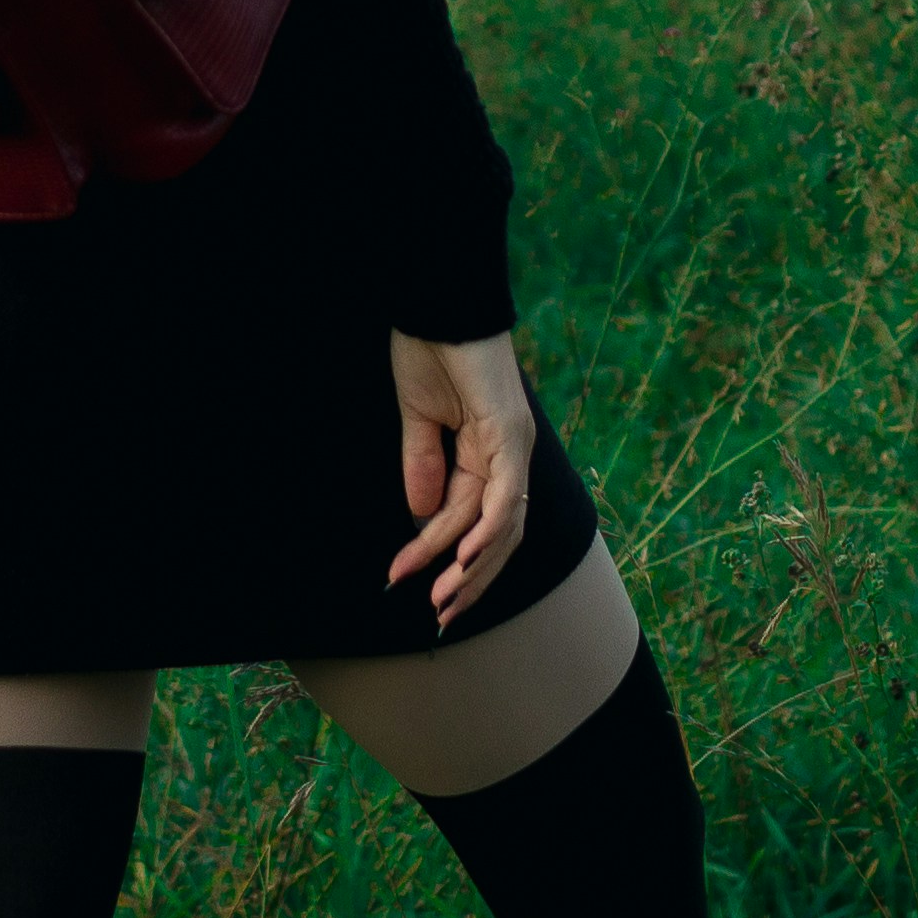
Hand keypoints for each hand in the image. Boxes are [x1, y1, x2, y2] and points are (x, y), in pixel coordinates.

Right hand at [383, 328, 536, 634]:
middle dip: (467, 580)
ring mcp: (514, 446)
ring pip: (502, 527)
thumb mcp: (418, 417)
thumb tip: (420, 517)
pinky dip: (486, 532)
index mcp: (489, 451)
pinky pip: (502, 497)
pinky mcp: (510, 434)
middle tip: (437, 616)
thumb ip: (423, 466)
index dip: (436, 552)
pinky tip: (464, 561)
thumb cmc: (428, 347)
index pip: (467, 518)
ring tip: (443, 599)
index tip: (403, 578)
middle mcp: (509, 456)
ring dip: (472, 568)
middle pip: (496, 535)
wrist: (438, 301)